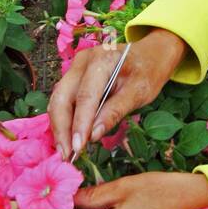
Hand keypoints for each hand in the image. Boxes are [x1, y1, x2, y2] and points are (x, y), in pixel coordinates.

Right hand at [48, 30, 186, 160]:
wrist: (149, 54)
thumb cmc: (147, 72)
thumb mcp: (139, 93)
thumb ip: (115, 112)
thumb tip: (94, 136)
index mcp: (102, 60)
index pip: (86, 96)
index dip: (80, 124)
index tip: (78, 148)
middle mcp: (83, 60)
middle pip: (62, 97)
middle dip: (62, 128)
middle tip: (67, 155)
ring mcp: (75, 67)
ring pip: (58, 99)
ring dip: (59, 126)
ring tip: (66, 151)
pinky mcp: (73, 75)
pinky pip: (62, 99)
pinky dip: (63, 119)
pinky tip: (67, 137)